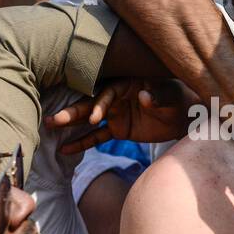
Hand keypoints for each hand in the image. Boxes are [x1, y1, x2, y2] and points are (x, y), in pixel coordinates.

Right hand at [45, 78, 190, 153]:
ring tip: (49, 127)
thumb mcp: (172, 99)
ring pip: (89, 120)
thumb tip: (145, 97)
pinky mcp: (117, 130)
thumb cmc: (179, 101)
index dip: (101, 104)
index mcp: (127, 83)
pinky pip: (97, 137)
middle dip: (73, 112)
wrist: (184, 117)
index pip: (109, 93)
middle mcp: (117, 97)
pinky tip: (64, 149)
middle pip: (91, 103)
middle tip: (54, 119)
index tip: (96, 118)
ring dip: (71, 125)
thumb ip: (158, 97)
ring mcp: (115, 113)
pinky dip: (82, 143)